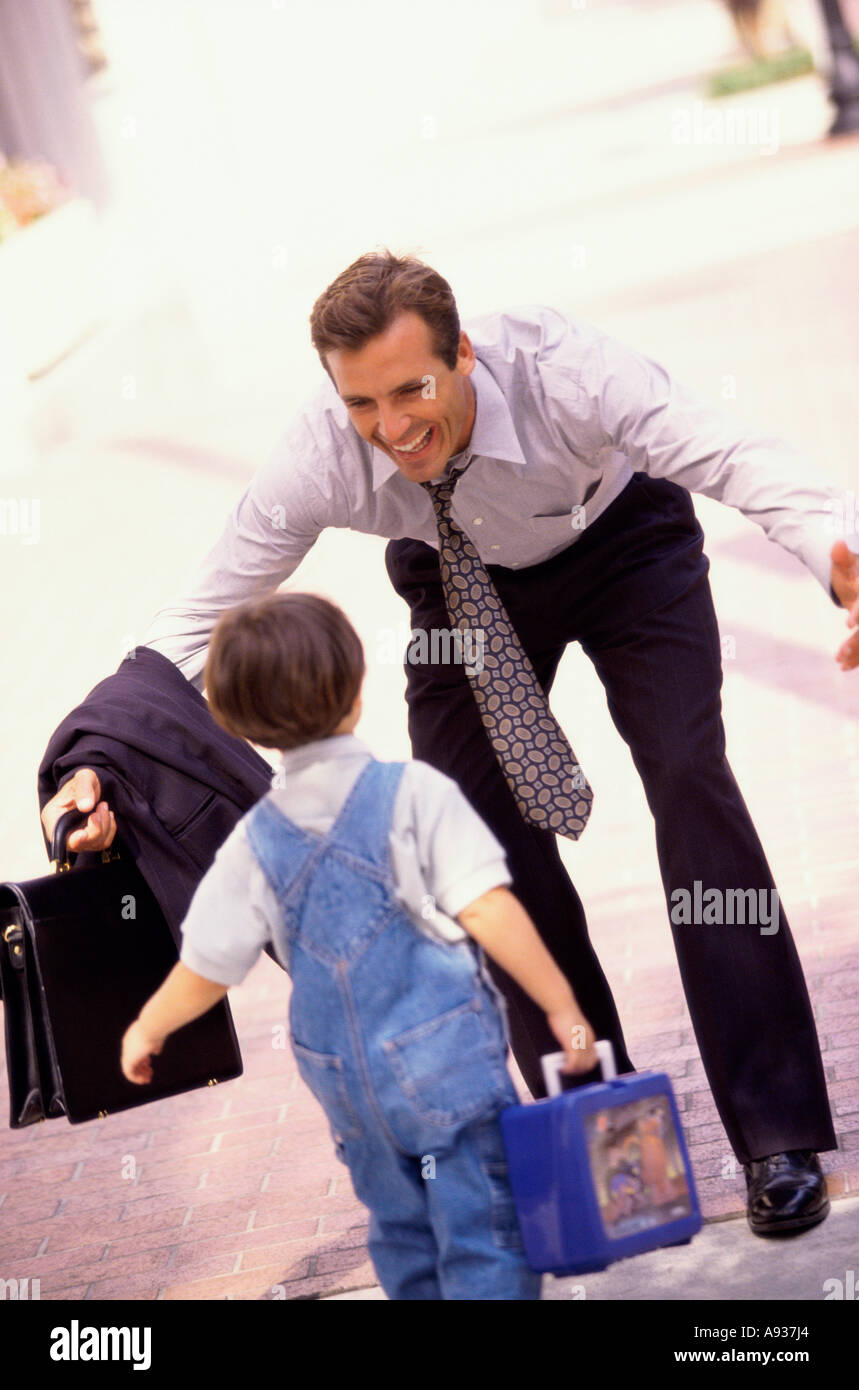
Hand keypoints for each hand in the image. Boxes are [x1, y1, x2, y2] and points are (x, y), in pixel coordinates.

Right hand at [40, 768, 116, 854]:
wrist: (89, 787)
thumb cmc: (83, 782)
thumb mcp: (83, 779)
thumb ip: (83, 790)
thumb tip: (86, 806)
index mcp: (52, 818)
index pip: (60, 838)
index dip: (74, 839)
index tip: (84, 833)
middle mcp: (61, 832)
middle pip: (79, 844)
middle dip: (96, 827)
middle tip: (102, 806)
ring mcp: (75, 838)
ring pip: (94, 843)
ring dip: (106, 825)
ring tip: (104, 806)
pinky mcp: (87, 841)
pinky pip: (103, 842)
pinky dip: (110, 829)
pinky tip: (107, 815)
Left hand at [121, 1019, 164, 1084]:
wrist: (152, 1026)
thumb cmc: (157, 1029)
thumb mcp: (157, 1036)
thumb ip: (155, 1045)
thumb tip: (156, 1052)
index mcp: (133, 1036)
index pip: (135, 1050)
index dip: (141, 1057)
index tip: (149, 1063)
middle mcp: (127, 1043)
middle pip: (132, 1058)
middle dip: (141, 1067)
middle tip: (149, 1074)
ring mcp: (127, 1051)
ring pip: (130, 1067)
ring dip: (139, 1074)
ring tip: (147, 1080)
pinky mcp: (128, 1059)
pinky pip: (128, 1073)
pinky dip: (135, 1078)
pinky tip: (142, 1081)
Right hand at [547, 1007, 597, 1074]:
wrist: (562, 1006)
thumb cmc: (565, 1012)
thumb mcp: (574, 1026)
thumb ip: (575, 1036)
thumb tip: (568, 1044)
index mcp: (590, 1037)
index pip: (593, 1057)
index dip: (586, 1065)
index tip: (577, 1066)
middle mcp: (588, 1042)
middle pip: (589, 1064)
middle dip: (580, 1070)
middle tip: (570, 1070)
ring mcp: (581, 1044)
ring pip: (581, 1066)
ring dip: (573, 1071)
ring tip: (565, 1070)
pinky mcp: (572, 1046)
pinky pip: (572, 1064)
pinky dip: (568, 1069)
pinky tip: (562, 1068)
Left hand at [831, 540, 858, 670]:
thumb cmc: (855, 576)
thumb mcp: (848, 567)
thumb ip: (842, 558)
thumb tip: (836, 544)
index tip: (847, 623)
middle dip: (858, 640)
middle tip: (841, 652)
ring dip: (858, 652)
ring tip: (840, 660)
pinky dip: (858, 657)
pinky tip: (844, 666)